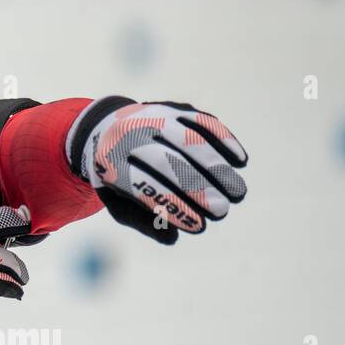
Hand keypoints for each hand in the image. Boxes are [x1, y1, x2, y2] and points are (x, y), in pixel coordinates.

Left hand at [68, 96, 248, 244]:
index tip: (199, 227)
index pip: (142, 186)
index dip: (171, 206)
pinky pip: (202, 121)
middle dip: (196, 187)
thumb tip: (172, 237)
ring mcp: (153, 116)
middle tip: (222, 211)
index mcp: (110, 161)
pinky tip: (241, 161)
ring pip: (188, 139)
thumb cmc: (116, 173)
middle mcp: (129, 134)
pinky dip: (223, 139)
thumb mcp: (117, 200)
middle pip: (166, 162)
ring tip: (239, 193)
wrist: (104, 126)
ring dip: (216, 166)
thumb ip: (142, 220)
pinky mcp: (174, 107)